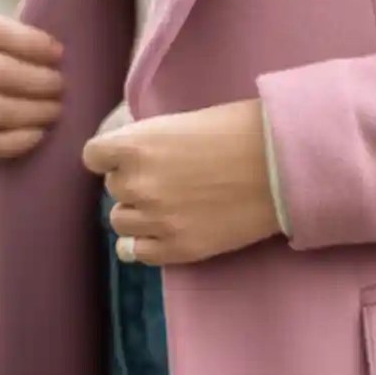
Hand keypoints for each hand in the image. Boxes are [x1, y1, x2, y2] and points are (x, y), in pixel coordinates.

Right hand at [0, 14, 64, 177]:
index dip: (26, 41)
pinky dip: (14, 140)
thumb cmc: (32, 84)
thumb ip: (47, 43)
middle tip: (62, 87)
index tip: (59, 53)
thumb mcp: (36, 56)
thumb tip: (83, 27)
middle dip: (34, 79)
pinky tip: (39, 136)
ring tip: (57, 112)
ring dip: (29, 110)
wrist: (8, 131)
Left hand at [82, 99, 280, 264]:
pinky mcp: (178, 248)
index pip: (94, 156)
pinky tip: (158, 234)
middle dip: (134, 183)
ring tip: (168, 206)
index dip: (110, 156)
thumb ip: (149, 140)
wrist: (281, 166)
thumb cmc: (240, 131)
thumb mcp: (183, 121)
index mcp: (136, 145)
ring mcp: (156, 220)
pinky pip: (138, 252)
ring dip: (138, 213)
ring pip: (121, 222)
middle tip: (167, 179)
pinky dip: (143, 244)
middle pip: (113, 189)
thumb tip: (128, 152)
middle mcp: (138, 184)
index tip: (127, 158)